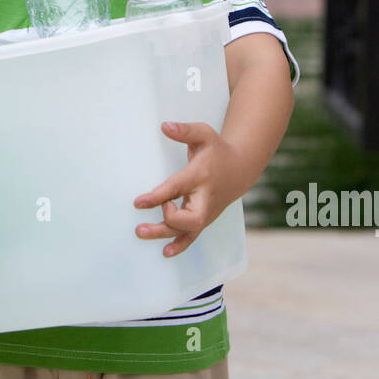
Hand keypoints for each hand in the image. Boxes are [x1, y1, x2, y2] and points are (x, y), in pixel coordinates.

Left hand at [132, 122, 238, 257]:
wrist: (240, 168)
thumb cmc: (217, 150)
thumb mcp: (204, 134)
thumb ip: (184, 131)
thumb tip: (164, 126)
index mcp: (201, 176)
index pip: (178, 189)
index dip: (158, 197)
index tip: (138, 202)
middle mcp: (205, 197)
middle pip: (188, 218)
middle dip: (166, 222)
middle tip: (142, 222)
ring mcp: (206, 211)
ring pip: (188, 231)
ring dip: (164, 235)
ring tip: (140, 232)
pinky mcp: (205, 219)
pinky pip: (193, 236)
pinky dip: (180, 246)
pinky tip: (165, 252)